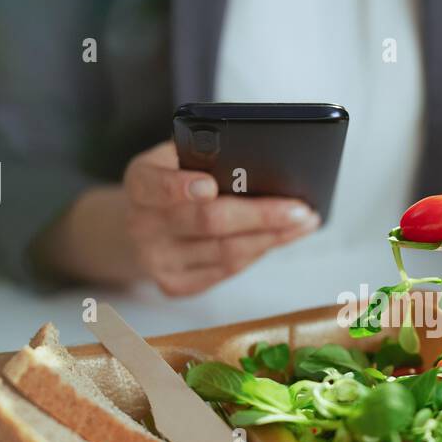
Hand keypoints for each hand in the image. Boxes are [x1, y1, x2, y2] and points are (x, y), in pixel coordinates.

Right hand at [122, 141, 319, 295]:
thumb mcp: (175, 159)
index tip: (210, 185)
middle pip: (207, 222)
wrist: (138, 228)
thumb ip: (205, 156)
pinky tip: (279, 239)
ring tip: (303, 222)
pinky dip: (258, 252)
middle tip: (299, 208)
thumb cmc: (170, 184)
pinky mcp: (174, 285)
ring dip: (272, 237)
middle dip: (261, 215)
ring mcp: (157, 260)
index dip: (181, 186)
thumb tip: (261, 161)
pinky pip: (226, 271)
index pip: (156, 185)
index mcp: (139, 183)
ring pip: (225, 252)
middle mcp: (142, 224)